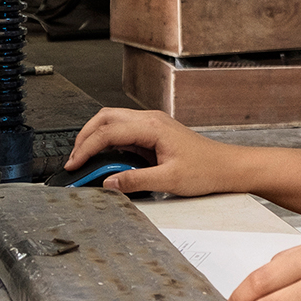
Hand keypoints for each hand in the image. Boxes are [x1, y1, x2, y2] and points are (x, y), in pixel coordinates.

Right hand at [64, 108, 239, 195]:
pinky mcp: (154, 134)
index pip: (108, 131)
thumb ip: (135, 181)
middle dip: (85, 137)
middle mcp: (150, 120)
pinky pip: (123, 131)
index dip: (87, 148)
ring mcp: (152, 125)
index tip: (74, 164)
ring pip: (113, 121)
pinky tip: (103, 157)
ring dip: (95, 137)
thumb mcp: (169, 180)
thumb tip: (108, 183)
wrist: (228, 167)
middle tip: (73, 160)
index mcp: (152, 126)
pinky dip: (108, 141)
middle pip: (105, 118)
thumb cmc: (207, 169)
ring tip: (83, 159)